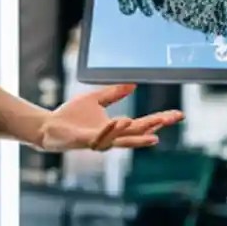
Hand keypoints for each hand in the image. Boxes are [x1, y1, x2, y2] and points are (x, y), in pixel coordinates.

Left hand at [38, 84, 183, 152]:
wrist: (49, 127)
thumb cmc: (72, 116)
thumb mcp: (96, 99)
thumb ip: (114, 93)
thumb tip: (133, 84)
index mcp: (116, 127)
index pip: (143, 124)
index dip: (160, 119)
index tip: (177, 114)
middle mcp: (111, 137)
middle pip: (138, 133)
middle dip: (155, 126)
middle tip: (171, 119)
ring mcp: (99, 140)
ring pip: (122, 139)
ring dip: (136, 132)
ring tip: (151, 125)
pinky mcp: (85, 141)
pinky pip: (101, 137)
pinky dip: (112, 131)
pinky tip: (121, 121)